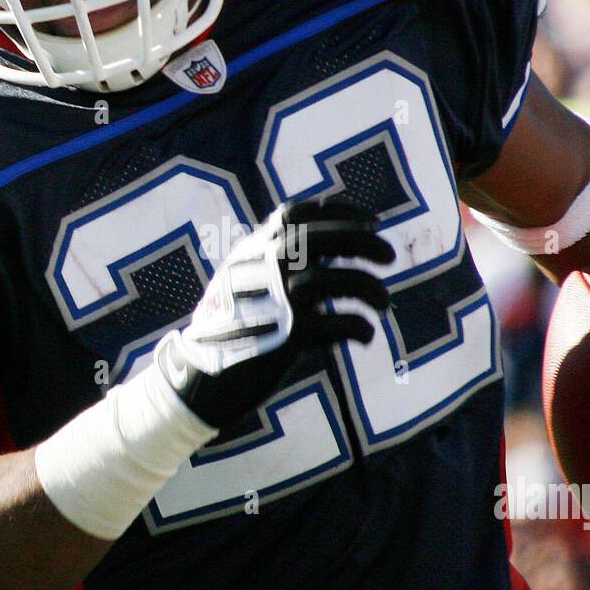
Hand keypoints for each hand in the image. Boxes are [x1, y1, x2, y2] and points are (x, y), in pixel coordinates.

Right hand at [154, 195, 394, 429]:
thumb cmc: (227, 327)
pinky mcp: (290, 338)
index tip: (373, 222)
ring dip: (371, 289)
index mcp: (254, 250)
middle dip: (365, 243)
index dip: (343, 212)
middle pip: (325, 239)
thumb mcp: (240, 278)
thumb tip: (325, 243)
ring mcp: (278, 301)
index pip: (301, 214)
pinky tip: (366, 334)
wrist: (198, 377)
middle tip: (391, 256)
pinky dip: (361, 327)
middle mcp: (266, 268)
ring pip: (339, 281)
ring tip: (383, 303)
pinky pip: (341, 324)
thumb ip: (272, 257)